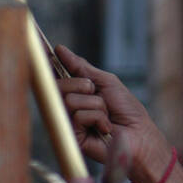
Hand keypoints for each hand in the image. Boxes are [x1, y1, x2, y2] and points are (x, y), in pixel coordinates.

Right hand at [55, 44, 168, 182]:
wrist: (139, 135)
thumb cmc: (127, 111)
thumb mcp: (106, 82)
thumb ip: (82, 68)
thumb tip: (60, 50)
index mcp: (74, 92)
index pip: (55, 76)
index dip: (47, 62)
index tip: (42, 46)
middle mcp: (67, 107)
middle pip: (59, 85)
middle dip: (84, 86)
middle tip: (98, 95)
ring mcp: (68, 122)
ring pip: (70, 99)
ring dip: (96, 104)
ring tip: (105, 115)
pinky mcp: (71, 136)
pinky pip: (78, 114)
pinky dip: (97, 118)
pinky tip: (104, 127)